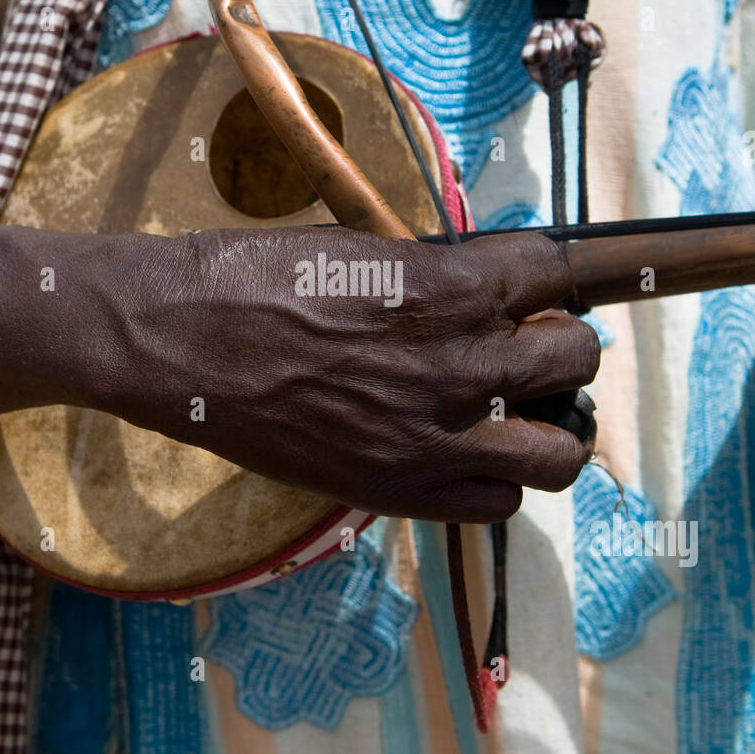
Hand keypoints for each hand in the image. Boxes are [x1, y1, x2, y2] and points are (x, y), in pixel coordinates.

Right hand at [103, 226, 599, 520]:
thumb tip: (489, 290)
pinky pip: (499, 502)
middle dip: (556, 342)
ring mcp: (433, 437)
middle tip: (520, 341)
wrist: (177, 340)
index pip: (554, 272)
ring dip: (547, 422)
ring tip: (512, 408)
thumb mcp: (359, 251)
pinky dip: (497, 478)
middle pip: (577, 356)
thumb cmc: (255, 278)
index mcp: (447, 287)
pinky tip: (465, 451)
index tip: (533, 284)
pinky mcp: (398, 490)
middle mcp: (457, 365)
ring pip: (560, 450)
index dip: (546, 275)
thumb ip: (438, 274)